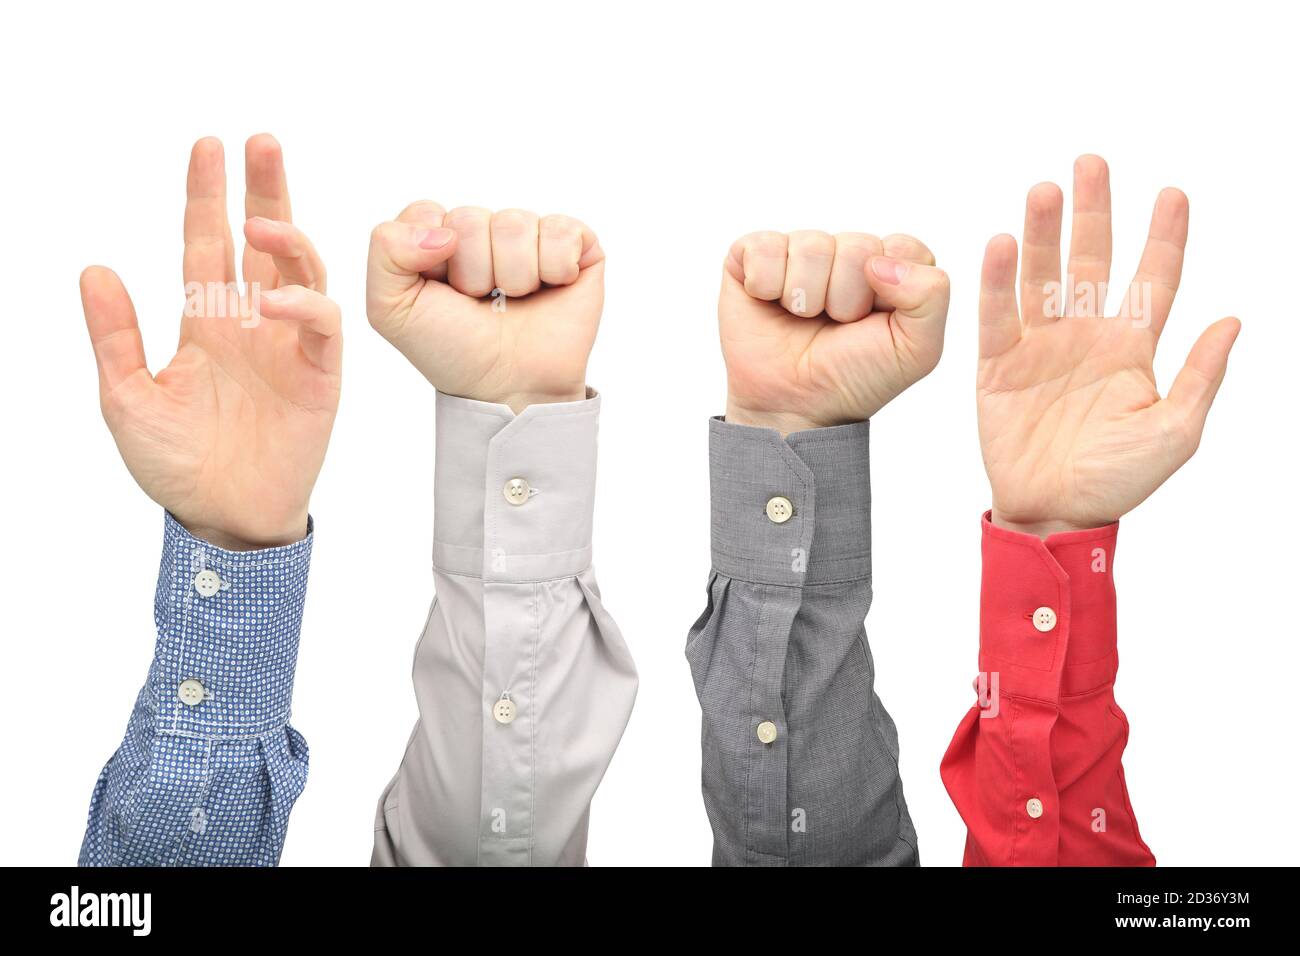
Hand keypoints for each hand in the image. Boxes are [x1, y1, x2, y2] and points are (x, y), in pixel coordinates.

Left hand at [80, 135, 340, 550]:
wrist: (223, 518)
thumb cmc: (176, 465)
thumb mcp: (126, 397)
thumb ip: (115, 335)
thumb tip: (94, 268)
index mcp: (207, 323)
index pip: (209, 245)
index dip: (208, 197)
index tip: (208, 147)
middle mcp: (252, 324)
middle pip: (265, 242)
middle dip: (264, 190)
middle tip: (260, 141)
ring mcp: (289, 346)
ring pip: (302, 272)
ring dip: (289, 237)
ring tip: (262, 217)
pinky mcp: (319, 374)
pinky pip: (321, 326)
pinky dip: (303, 306)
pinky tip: (272, 299)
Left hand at [367, 204, 602, 411]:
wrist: (510, 389)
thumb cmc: (454, 351)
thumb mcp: (390, 309)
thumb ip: (385, 251)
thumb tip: (445, 231)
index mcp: (441, 241)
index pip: (428, 212)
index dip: (432, 258)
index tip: (443, 295)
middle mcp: (486, 234)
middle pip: (470, 217)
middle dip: (473, 273)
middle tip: (483, 305)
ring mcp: (532, 239)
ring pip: (515, 223)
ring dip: (513, 276)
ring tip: (515, 302)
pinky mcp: (577, 248)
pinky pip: (563, 230)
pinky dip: (555, 267)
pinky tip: (551, 289)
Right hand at [720, 230, 949, 434]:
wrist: (793, 407)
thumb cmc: (853, 378)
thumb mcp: (916, 350)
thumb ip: (931, 296)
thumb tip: (879, 261)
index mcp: (891, 268)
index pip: (901, 247)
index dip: (887, 292)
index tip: (871, 324)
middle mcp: (846, 254)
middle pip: (856, 245)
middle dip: (844, 298)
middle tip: (834, 327)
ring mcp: (799, 253)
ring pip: (810, 245)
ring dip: (805, 296)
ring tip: (801, 320)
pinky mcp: (753, 257)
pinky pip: (763, 246)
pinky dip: (765, 284)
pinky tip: (769, 304)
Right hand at [977, 155, 1240, 536]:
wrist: (1054, 512)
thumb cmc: (1116, 480)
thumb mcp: (1175, 432)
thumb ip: (1199, 375)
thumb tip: (1233, 319)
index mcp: (1131, 347)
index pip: (1153, 279)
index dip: (1164, 237)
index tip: (1174, 194)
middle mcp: (1085, 335)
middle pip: (1092, 260)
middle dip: (1093, 211)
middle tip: (1090, 163)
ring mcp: (1040, 346)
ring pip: (1043, 276)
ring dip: (1042, 234)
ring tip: (1043, 192)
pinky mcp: (998, 365)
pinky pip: (998, 315)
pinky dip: (997, 281)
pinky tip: (999, 245)